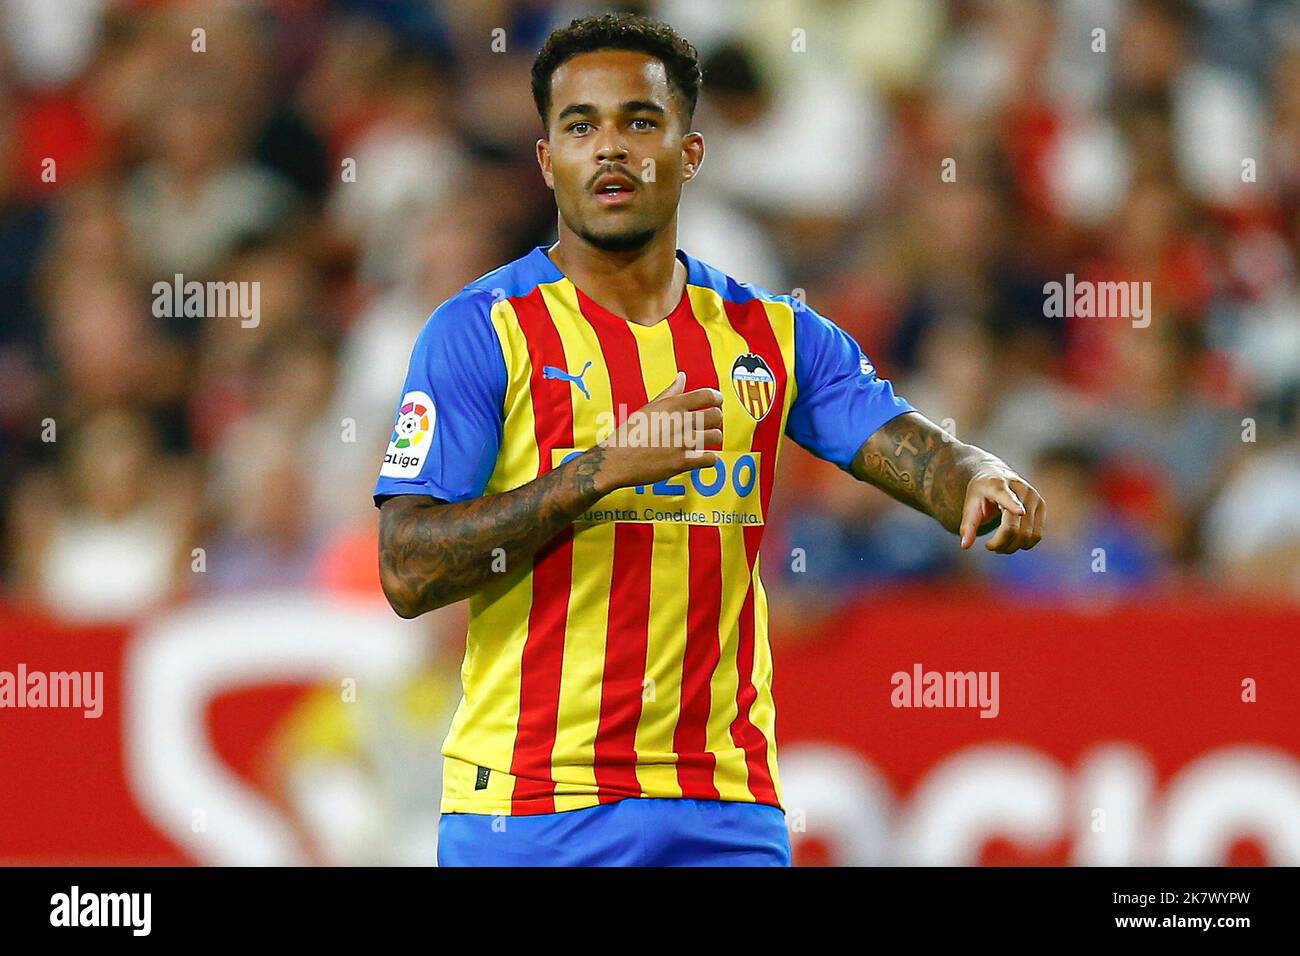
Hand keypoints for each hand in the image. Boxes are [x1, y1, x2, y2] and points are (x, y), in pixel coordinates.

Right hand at [589, 371, 722, 492]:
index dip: (717, 398)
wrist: (616, 460)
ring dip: (712, 439)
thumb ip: (669, 392)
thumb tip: (682, 376)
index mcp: (672, 405)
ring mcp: (682, 442)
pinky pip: (710, 459)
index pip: (707, 394)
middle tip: (709, 425)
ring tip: (704, 441)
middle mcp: (679, 421)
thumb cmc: (630, 433)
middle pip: (716, 415)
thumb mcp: (648, 408)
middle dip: (715, 420)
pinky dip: (710, 459)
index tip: (717, 403)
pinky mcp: (682, 462)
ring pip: (715, 436)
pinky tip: (702, 457)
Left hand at [958, 466, 1045, 552]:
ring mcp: (1034, 497)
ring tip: (999, 546)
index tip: (1020, 512)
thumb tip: (965, 546)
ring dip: (1013, 547)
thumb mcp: (970, 504)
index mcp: (997, 485)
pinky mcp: (1042, 505)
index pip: (1006, 496)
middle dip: (1001, 544)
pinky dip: (1024, 544)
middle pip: (1014, 527)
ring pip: (1028, 534)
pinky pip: (1037, 535)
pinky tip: (1012, 541)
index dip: (1013, 504)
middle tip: (989, 546)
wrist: (996, 475)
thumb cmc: (981, 492)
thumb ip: (968, 525)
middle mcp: (1020, 489)